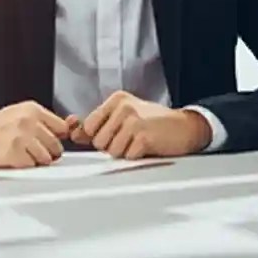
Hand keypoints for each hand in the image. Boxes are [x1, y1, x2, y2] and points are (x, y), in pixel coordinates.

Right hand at [0, 101, 72, 167]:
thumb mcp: (21, 115)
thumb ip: (46, 122)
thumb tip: (73, 124)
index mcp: (33, 109)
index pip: (62, 128)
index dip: (55, 139)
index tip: (46, 143)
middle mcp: (28, 121)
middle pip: (56, 146)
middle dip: (46, 152)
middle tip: (29, 151)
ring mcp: (21, 137)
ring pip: (46, 159)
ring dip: (36, 162)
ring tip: (21, 155)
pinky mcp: (14, 153)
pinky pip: (32, 167)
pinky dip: (24, 168)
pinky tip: (13, 161)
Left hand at [73, 91, 210, 158]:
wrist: (185, 127)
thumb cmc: (153, 123)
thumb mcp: (124, 118)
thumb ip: (98, 125)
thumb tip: (73, 133)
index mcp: (116, 100)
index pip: (89, 126)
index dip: (100, 136)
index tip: (116, 134)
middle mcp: (124, 107)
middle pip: (99, 142)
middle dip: (113, 146)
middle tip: (131, 139)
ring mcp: (134, 121)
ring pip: (112, 151)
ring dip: (125, 153)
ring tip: (139, 142)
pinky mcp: (144, 136)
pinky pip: (128, 156)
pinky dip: (137, 157)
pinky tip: (148, 147)